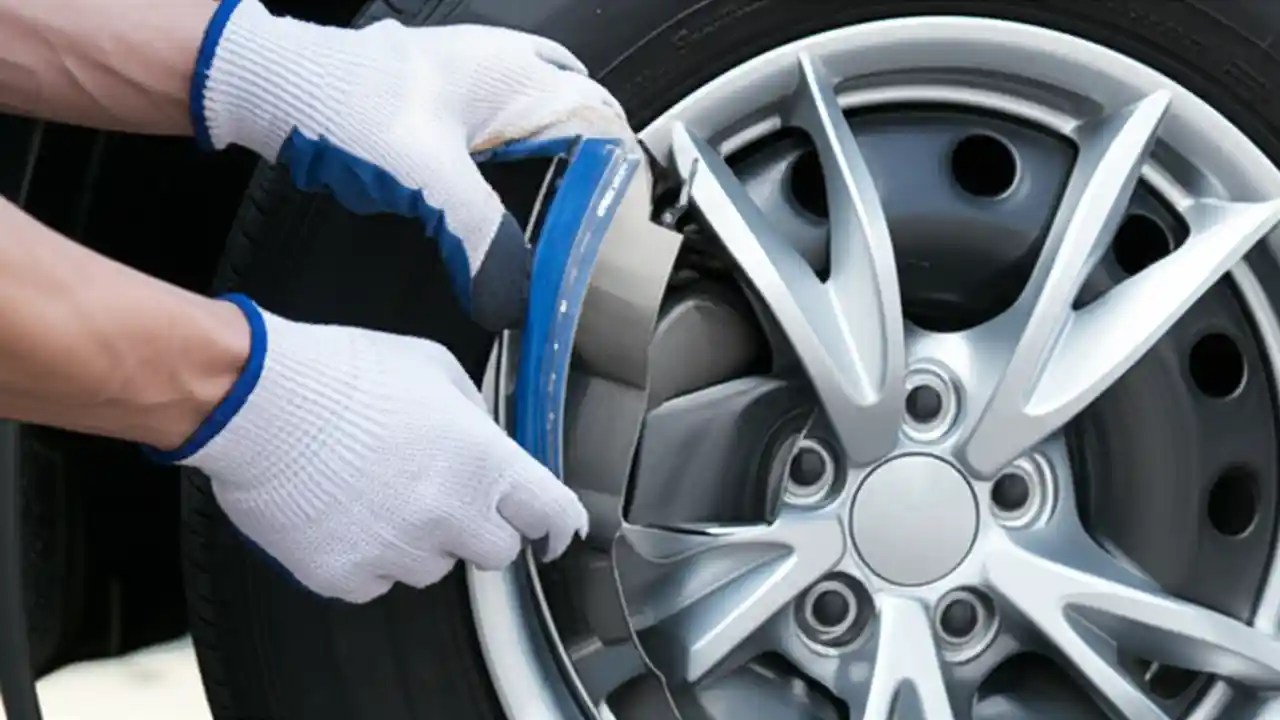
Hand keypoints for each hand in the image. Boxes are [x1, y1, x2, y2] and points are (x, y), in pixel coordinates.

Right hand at [158, 295, 587, 603]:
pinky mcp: (345, 576)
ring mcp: (396, 551)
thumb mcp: (434, 368)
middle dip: (482, 526)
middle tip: (445, 494)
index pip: (551, 516)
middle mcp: (448, 516)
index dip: (557, 525)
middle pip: (498, 552)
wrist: (257, 400)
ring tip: (379, 492)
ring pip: (435, 568)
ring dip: (423, 541)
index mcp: (483, 462)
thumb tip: (492, 448)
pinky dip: (370, 557)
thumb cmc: (344, 374)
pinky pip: (378, 582)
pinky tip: (345, 512)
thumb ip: (478, 418)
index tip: (554, 532)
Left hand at [191, 0, 633, 330]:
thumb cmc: (342, 102)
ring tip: (564, 217)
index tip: (627, 212)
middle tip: (599, 221)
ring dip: (552, 164)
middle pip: (573, 118)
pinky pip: (496, 133)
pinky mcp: (439, 104)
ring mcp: (467, 82)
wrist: (272, 85)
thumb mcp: (428, 179)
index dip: (619, 164)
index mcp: (512, 72)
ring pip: (536, 124)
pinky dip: (511, 165)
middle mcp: (498, 69)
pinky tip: (501, 201)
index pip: (599, 114)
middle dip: (590, 167)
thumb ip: (479, 240)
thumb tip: (511, 297)